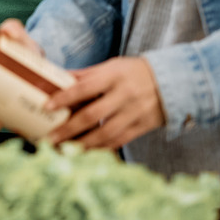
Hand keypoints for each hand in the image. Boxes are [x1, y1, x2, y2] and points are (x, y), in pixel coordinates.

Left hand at [44, 56, 165, 149]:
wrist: (173, 81)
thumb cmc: (133, 72)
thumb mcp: (111, 66)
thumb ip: (85, 75)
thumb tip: (57, 77)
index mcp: (113, 76)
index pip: (85, 87)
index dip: (65, 97)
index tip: (47, 106)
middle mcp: (123, 95)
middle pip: (93, 115)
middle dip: (69, 129)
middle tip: (50, 139)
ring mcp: (134, 113)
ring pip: (105, 134)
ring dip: (83, 145)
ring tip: (64, 151)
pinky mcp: (141, 127)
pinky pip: (119, 141)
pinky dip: (101, 149)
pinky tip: (86, 153)